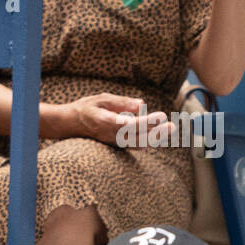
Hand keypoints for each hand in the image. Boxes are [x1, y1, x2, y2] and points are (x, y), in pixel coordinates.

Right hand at [52, 93, 171, 146]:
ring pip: (139, 142)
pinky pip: (135, 145)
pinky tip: (160, 137)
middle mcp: (111, 134)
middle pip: (138, 135)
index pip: (129, 123)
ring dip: (156, 137)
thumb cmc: (87, 108)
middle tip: (172, 125)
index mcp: (105, 120)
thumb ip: (122, 102)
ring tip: (170, 128)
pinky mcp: (117, 144)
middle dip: (157, 131)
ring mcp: (114, 141)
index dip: (146, 121)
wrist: (71, 124)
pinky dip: (148, 141)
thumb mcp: (102, 99)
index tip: (160, 116)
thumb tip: (142, 104)